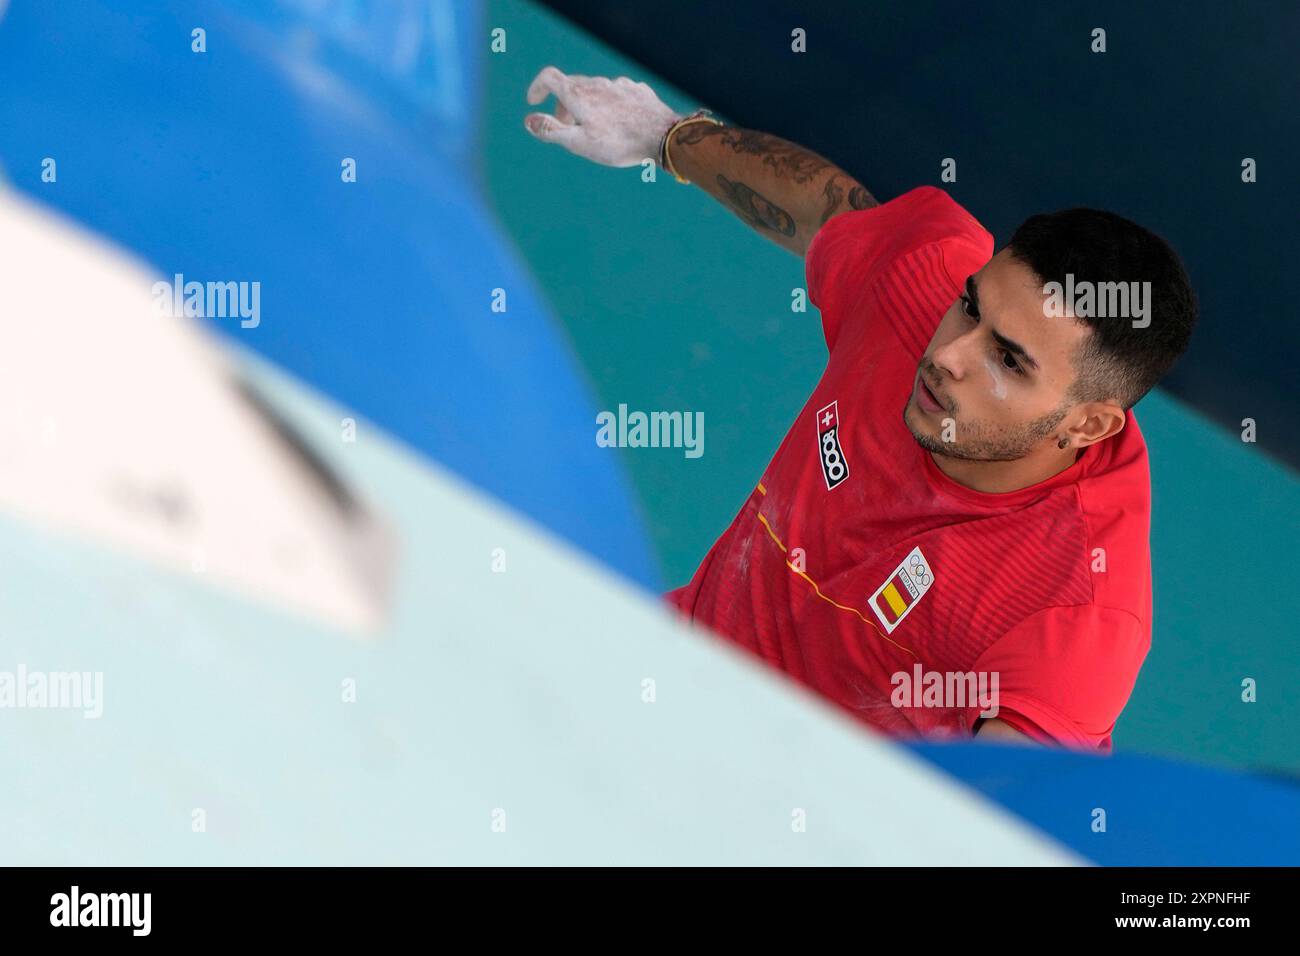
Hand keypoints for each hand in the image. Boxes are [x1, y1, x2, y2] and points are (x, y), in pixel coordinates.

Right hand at [524, 66, 682, 167]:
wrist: (662, 136)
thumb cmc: (618, 143)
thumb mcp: (579, 143)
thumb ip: (551, 130)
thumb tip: (529, 120)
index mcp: (579, 94)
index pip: (549, 77)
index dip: (537, 87)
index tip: (534, 102)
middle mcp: (598, 83)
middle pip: (572, 86)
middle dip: (563, 104)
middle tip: (566, 126)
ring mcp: (619, 84)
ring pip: (596, 89)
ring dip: (588, 105)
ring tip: (594, 127)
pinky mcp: (637, 89)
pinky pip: (618, 93)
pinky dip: (610, 104)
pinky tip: (619, 121)